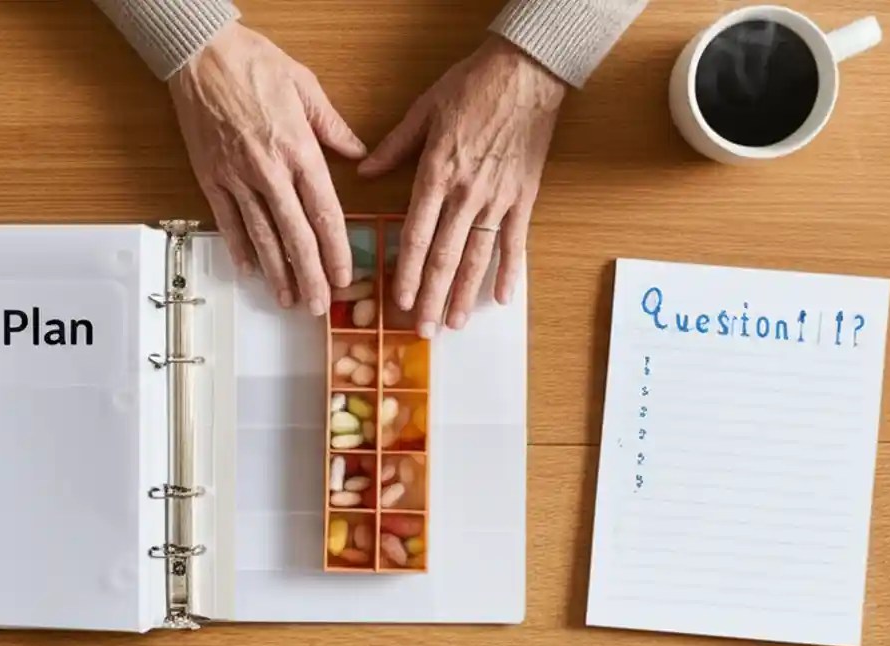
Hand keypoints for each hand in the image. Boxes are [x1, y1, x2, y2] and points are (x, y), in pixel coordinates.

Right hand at [169, 22, 365, 313]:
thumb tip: (358, 152)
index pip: (324, 211)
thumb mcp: (306, 86)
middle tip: (319, 305)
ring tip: (288, 299)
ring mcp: (237, 176)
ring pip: (261, 235)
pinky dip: (238, 248)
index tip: (344, 275)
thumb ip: (333, 127)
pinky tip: (250, 271)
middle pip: (295, 234)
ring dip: (276, 272)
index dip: (335, 249)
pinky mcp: (210, 176)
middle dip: (310, 275)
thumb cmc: (254, 62)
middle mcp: (269, 169)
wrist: (201, 53)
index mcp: (299, 149)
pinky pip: (226, 221)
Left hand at [359, 36, 565, 334]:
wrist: (526, 73)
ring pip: (477, 257)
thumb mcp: (424, 110)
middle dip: (431, 296)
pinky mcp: (523, 197)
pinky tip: (503, 299)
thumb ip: (394, 146)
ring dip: (464, 293)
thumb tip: (364, 171)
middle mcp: (466, 193)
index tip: (398, 300)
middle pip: (444, 256)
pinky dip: (510, 272)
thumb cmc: (473, 85)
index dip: (406, 272)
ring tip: (453, 323)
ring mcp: (498, 199)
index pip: (416, 234)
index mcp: (436, 173)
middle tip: (423, 329)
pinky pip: (516, 243)